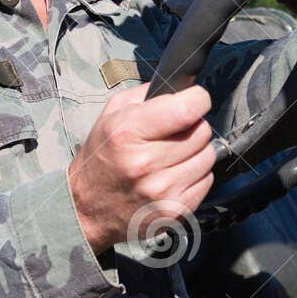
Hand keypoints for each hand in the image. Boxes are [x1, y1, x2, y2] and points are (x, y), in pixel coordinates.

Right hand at [67, 83, 215, 253]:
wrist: (88, 210)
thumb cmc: (102, 158)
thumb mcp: (111, 115)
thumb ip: (146, 94)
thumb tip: (183, 86)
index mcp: (128, 133)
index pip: (187, 109)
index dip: (197, 100)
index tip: (193, 100)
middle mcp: (145, 163)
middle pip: (202, 131)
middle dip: (193, 127)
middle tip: (174, 134)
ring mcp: (162, 191)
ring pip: (208, 156)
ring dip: (195, 152)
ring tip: (172, 157)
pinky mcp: (175, 211)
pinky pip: (206, 180)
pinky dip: (195, 175)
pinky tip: (174, 176)